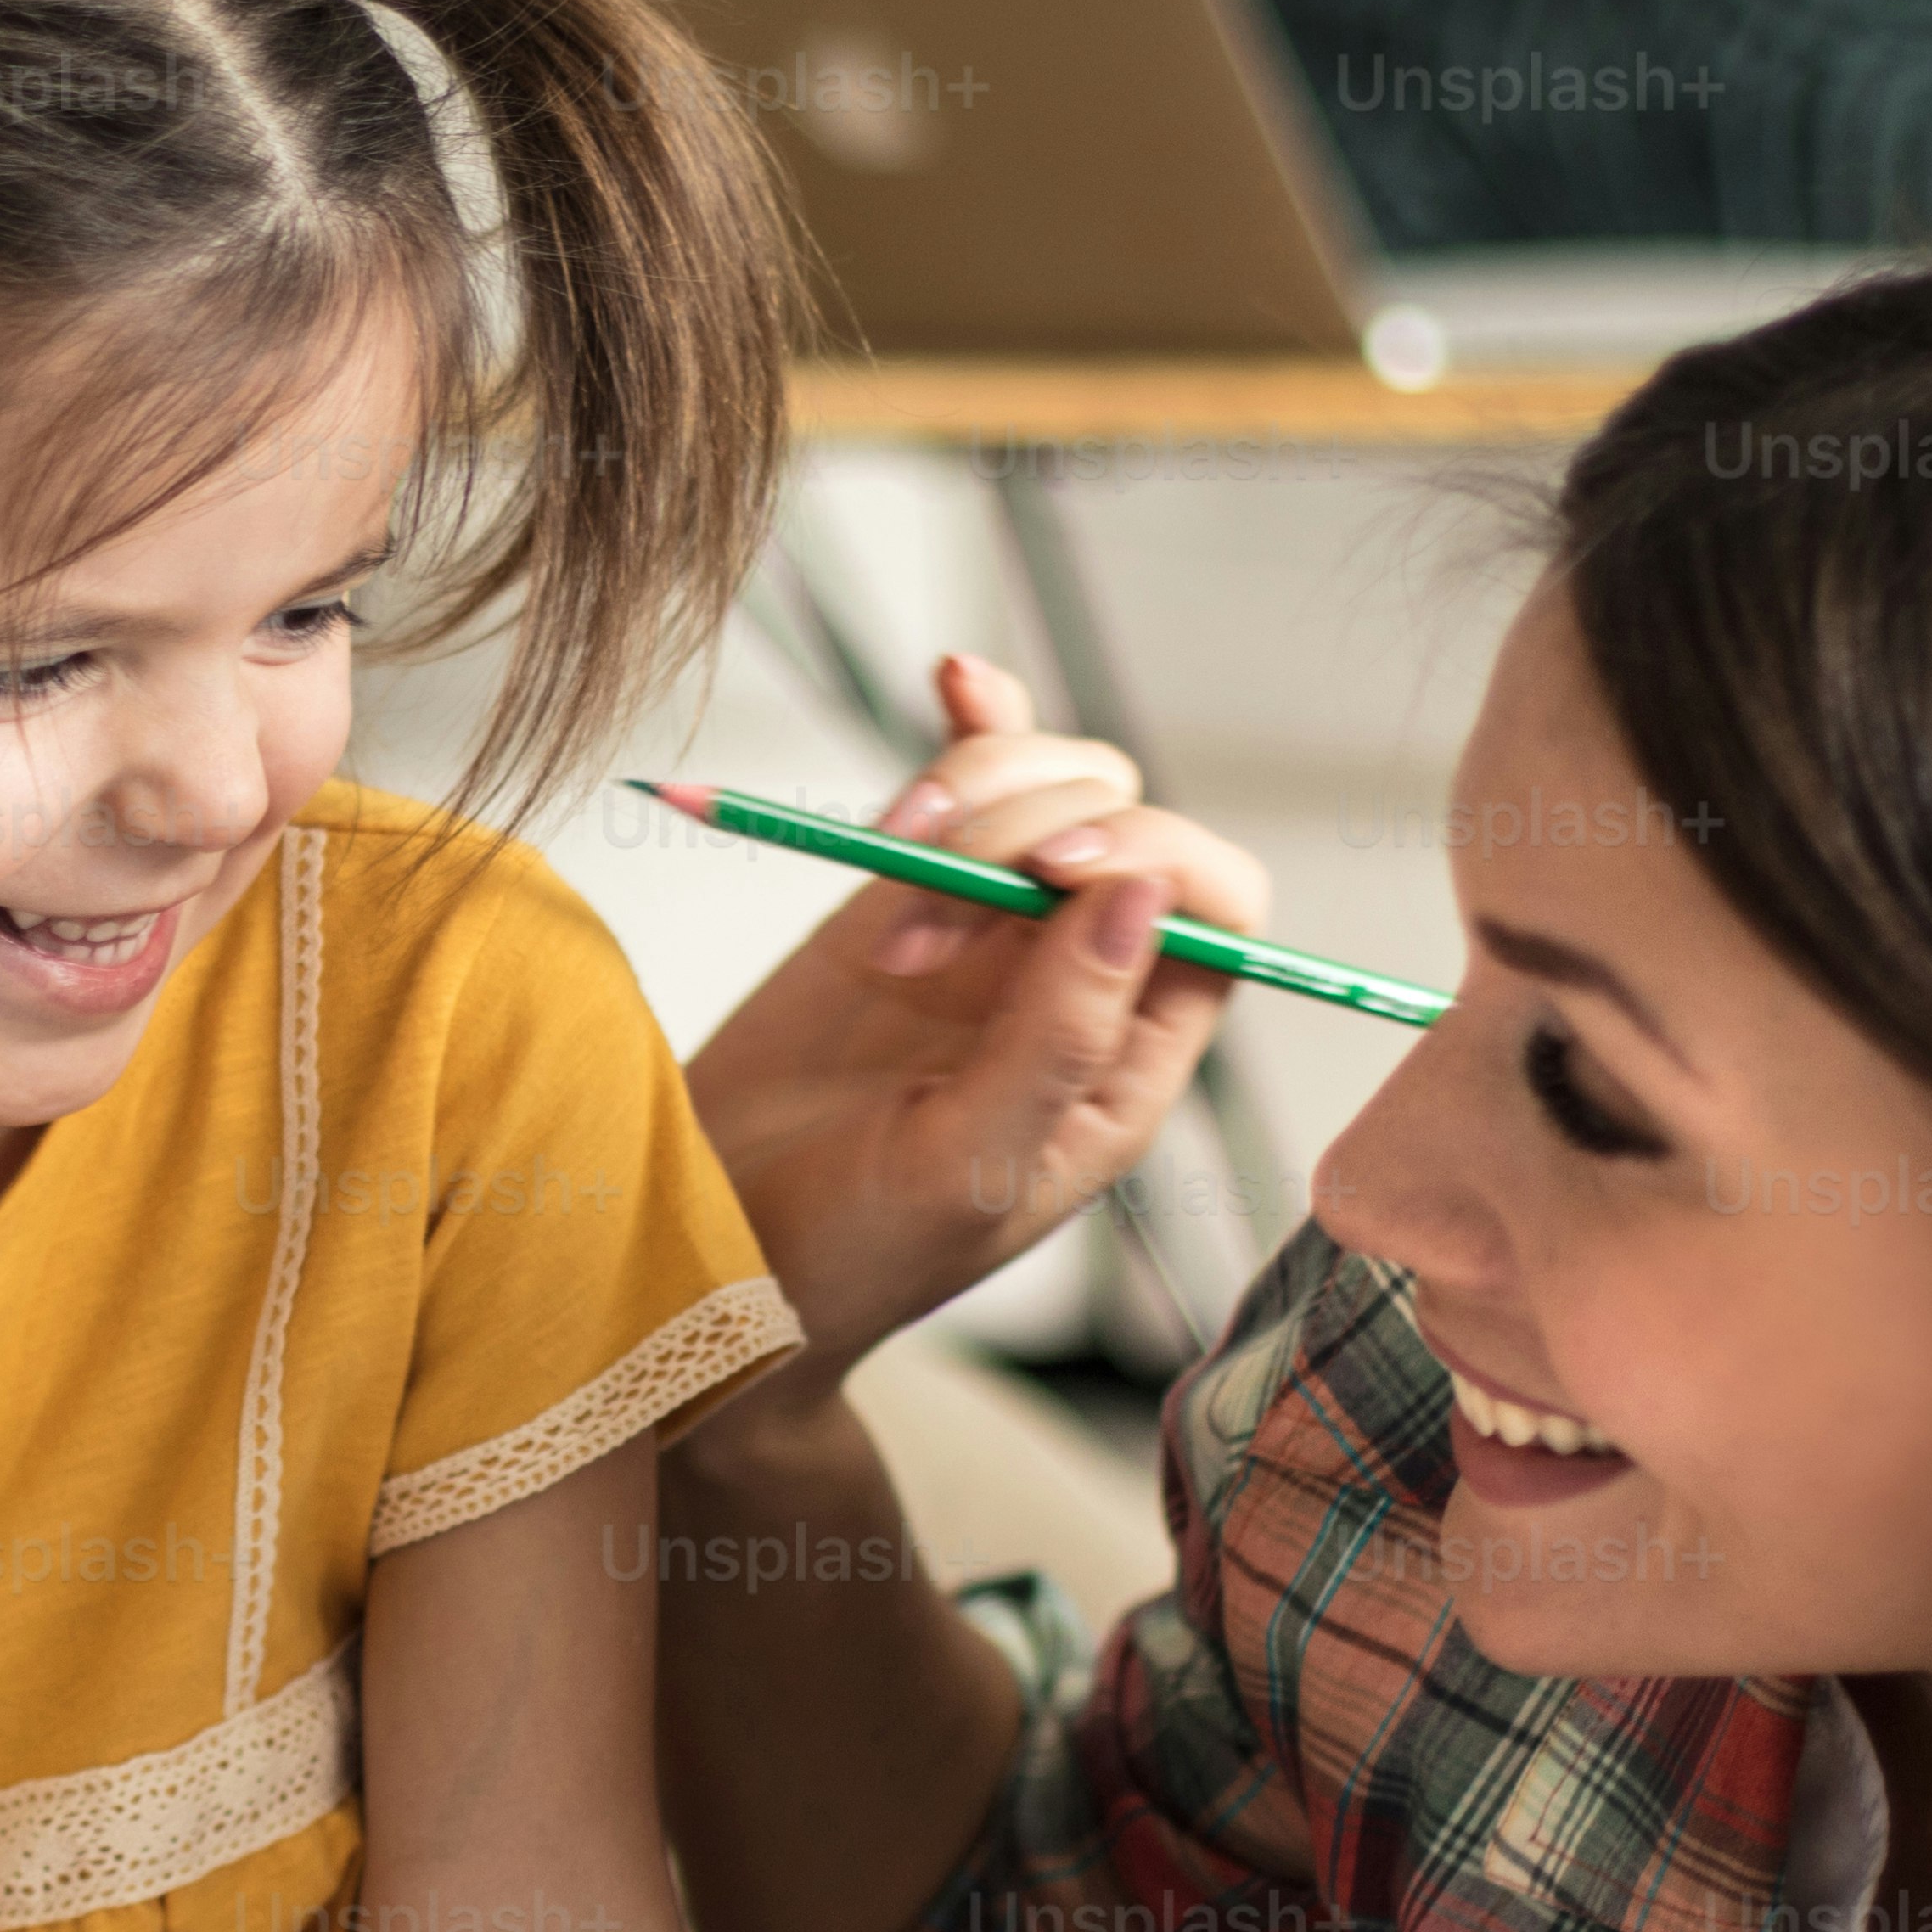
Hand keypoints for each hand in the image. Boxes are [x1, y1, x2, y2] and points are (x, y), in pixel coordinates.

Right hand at [686, 654, 1275, 1378]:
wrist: (715, 1247)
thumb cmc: (856, 1249)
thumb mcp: (968, 1169)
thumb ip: (1059, 1038)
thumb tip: (1143, 896)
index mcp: (1131, 1061)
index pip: (1216, 914)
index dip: (1154, 861)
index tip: (1048, 877)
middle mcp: (1082, 982)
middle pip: (1125, 828)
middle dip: (1031, 833)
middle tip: (922, 918)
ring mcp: (994, 932)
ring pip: (1048, 793)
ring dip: (976, 797)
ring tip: (887, 886)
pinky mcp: (906, 898)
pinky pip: (967, 790)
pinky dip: (973, 727)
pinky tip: (958, 682)